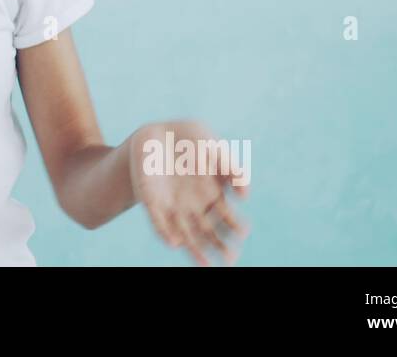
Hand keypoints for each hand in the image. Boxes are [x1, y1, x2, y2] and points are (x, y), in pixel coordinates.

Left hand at [129, 120, 249, 265]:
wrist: (156, 132)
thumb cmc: (191, 140)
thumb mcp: (215, 147)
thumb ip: (232, 168)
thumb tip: (244, 197)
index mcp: (212, 195)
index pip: (226, 218)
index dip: (235, 227)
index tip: (243, 232)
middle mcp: (194, 206)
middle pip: (208, 232)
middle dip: (220, 247)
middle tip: (230, 258)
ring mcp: (172, 206)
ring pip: (185, 234)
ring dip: (195, 250)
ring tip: (205, 265)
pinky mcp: (152, 202)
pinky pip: (158, 221)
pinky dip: (165, 232)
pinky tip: (174, 242)